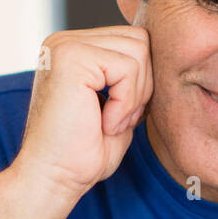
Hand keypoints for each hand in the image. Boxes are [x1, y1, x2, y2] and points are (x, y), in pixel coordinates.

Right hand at [13, 26, 153, 199]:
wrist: (53, 179)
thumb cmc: (82, 155)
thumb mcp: (116, 109)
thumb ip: (132, 80)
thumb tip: (164, 60)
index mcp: (72, 50)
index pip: (132, 42)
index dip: (140, 83)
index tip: (119, 118)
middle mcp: (64, 41)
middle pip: (139, 40)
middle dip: (142, 85)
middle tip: (119, 121)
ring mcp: (65, 46)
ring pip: (138, 50)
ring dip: (134, 95)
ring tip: (110, 124)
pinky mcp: (71, 58)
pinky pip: (127, 68)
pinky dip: (125, 103)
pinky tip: (104, 124)